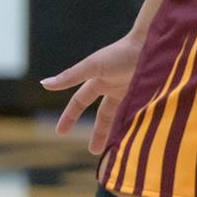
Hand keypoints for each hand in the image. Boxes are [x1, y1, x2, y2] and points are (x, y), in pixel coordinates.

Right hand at [41, 31, 144, 153]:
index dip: (69, 117)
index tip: (59, 133)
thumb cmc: (120, 53)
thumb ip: (70, 77)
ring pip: (120, 118)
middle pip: (102, 115)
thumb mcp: (92, 67)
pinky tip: (135, 141)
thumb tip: (43, 83)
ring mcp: (130, 93)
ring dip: (117, 133)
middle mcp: (113, 88)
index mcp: (97, 81)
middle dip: (98, 132)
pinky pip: (138, 116)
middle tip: (94, 151)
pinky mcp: (147, 97)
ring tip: (117, 151)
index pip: (79, 102)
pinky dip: (134, 127)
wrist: (152, 45)